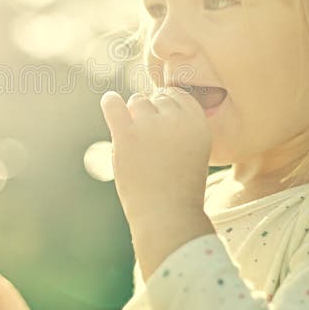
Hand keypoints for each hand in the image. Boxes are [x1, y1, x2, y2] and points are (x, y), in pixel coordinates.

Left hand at [99, 86, 211, 224]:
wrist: (166, 215)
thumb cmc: (179, 185)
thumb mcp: (194, 149)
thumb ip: (181, 123)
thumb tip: (152, 98)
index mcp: (198, 122)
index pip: (179, 95)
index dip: (168, 108)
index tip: (164, 127)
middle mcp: (177, 119)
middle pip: (157, 98)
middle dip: (152, 115)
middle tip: (153, 147)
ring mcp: (151, 126)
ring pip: (137, 101)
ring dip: (134, 117)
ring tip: (140, 146)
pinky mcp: (127, 135)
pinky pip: (113, 105)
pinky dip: (110, 102)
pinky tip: (110, 101)